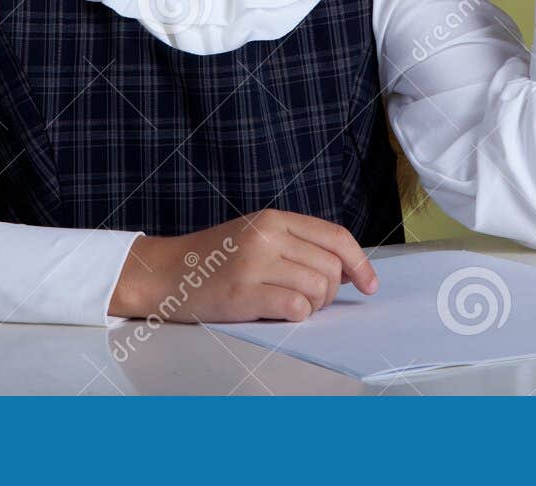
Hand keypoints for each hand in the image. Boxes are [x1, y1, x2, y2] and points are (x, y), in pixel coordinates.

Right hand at [107, 209, 378, 322]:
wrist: (165, 273)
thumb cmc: (215, 259)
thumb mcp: (256, 235)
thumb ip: (296, 243)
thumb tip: (347, 268)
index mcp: (275, 218)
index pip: (336, 237)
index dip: (360, 263)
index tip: (370, 285)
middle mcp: (268, 235)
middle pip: (331, 267)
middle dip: (331, 292)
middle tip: (310, 301)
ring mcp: (255, 263)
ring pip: (318, 288)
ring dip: (313, 305)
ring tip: (289, 305)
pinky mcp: (243, 292)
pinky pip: (296, 307)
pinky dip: (296, 315)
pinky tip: (278, 312)